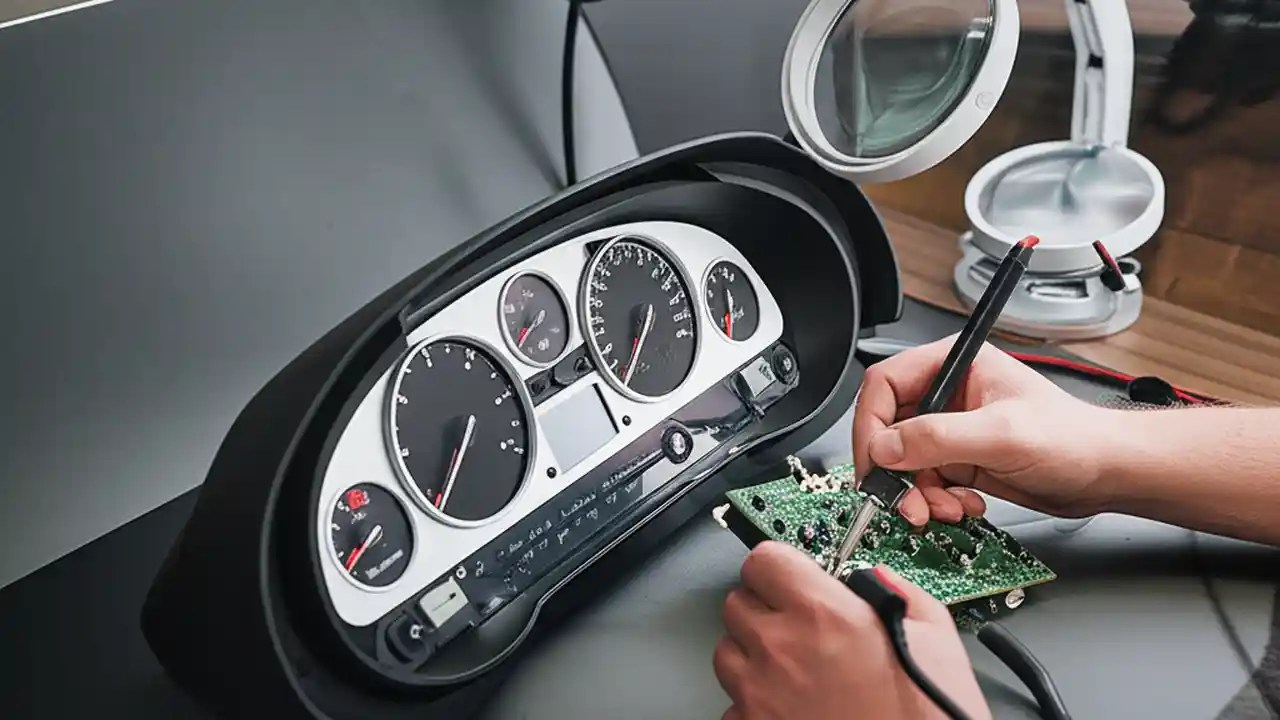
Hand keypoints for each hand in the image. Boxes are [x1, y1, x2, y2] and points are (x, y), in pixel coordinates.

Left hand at [714, 541, 989, 719]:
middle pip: (737, 603)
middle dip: (764, 609)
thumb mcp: (937, 641)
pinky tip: (792, 707)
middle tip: (798, 628)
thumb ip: (900, 594)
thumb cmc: (931, 719)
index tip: (792, 578)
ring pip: (727, 652)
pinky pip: (733, 703)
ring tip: (795, 672)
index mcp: (824, 614)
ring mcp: (758, 694)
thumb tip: (876, 579)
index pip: (763, 560)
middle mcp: (780, 648)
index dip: (779, 568)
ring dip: (753, 655)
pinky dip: (754, 703)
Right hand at [853, 336, 1117, 524]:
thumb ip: (938, 437)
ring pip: (902, 463)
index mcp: (954, 365)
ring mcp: (951, 429)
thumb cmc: (1074, 437)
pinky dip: (935, 502)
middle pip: (887, 428)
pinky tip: (963, 506)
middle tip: (901, 498)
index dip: (872, 424)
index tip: (875, 461)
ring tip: (940, 510)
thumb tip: (885, 446)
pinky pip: (924, 483)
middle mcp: (946, 394)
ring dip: (916, 493)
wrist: (1107, 474)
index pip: (885, 385)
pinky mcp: (958, 460)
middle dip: (894, 469)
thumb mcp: (1002, 434)